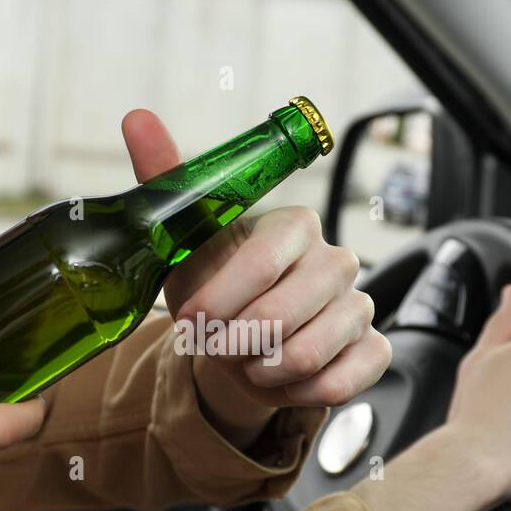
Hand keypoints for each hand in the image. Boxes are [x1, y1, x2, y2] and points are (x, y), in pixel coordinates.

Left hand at [120, 110, 391, 433]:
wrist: (239, 343)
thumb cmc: (213, 285)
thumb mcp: (182, 239)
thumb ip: (164, 179)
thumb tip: (136, 117)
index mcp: (296, 225)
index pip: (262, 263)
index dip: (219, 300)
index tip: (190, 321)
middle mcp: (336, 260)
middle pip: (283, 314)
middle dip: (235, 342)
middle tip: (218, 345)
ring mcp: (361, 306)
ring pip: (309, 353)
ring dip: (261, 369)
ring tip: (246, 360)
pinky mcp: (374, 350)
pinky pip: (340, 383)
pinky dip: (297, 392)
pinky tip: (280, 380)